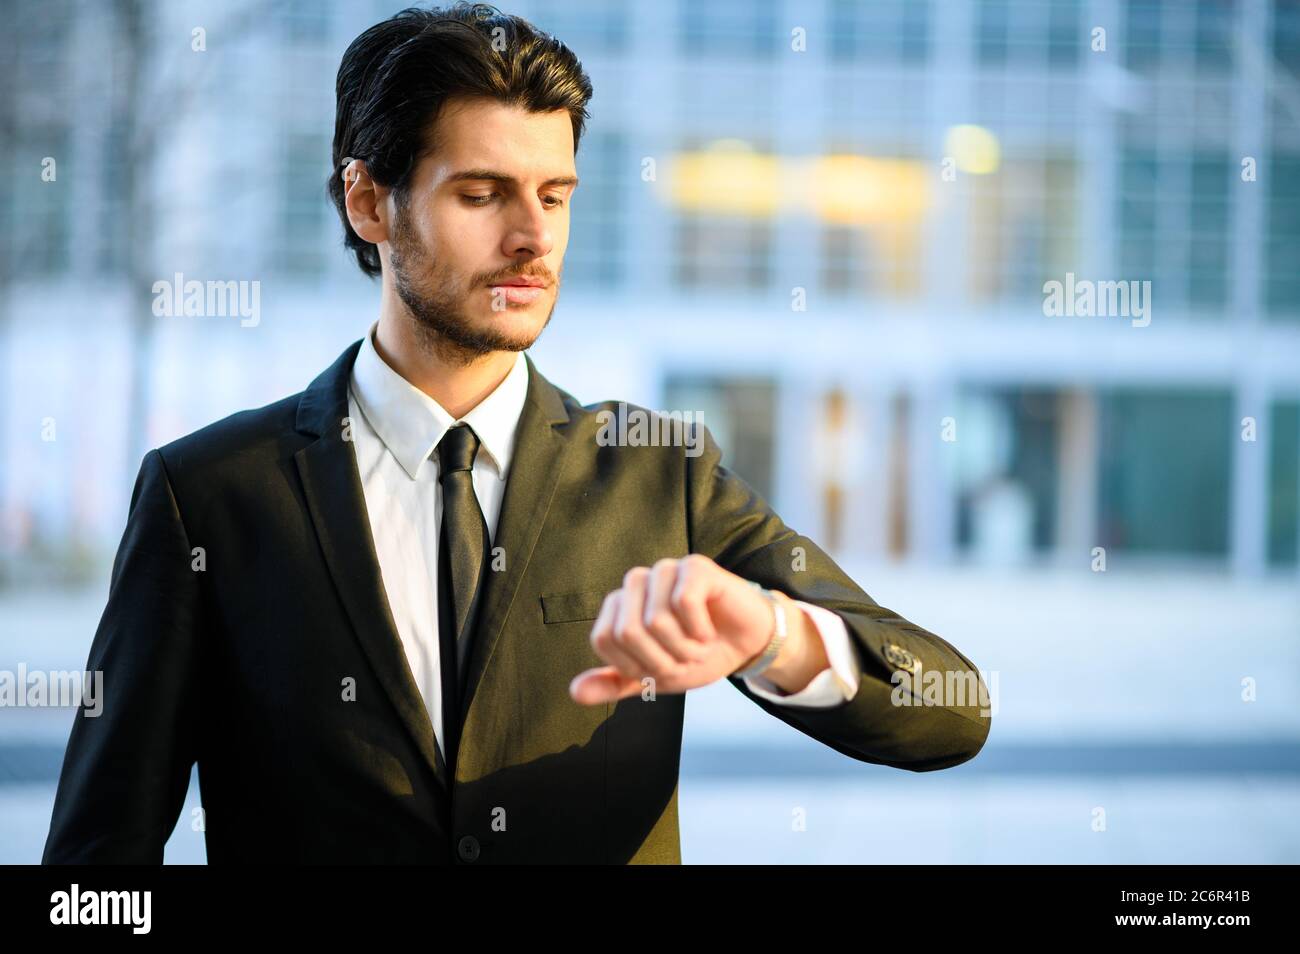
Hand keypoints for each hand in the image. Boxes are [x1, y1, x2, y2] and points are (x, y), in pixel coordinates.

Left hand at [569, 554, 783, 704]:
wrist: (745, 646)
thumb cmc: (697, 655)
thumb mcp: (652, 677)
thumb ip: (614, 683)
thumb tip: (575, 693)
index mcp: (620, 605)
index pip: (605, 639)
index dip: (634, 664)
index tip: (660, 666)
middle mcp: (637, 582)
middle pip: (627, 631)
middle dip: (661, 659)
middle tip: (684, 659)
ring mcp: (665, 570)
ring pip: (655, 620)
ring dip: (683, 648)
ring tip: (698, 646)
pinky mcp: (695, 566)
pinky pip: (683, 602)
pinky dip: (698, 630)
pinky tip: (708, 632)